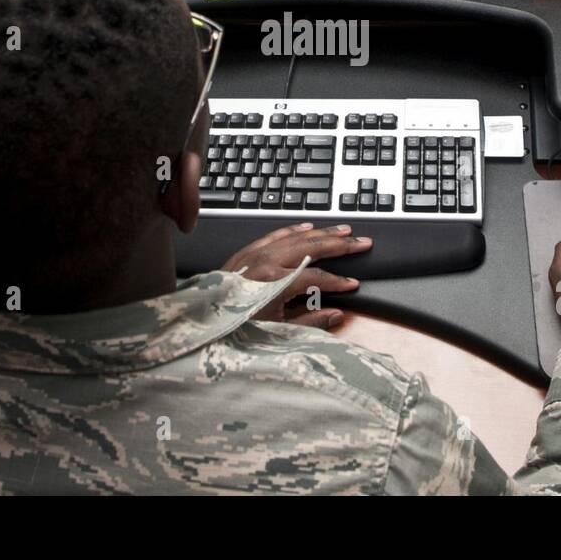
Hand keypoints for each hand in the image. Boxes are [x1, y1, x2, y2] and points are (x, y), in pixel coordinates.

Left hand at [222, 222, 369, 327]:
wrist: (199, 325)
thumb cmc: (236, 330)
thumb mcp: (276, 332)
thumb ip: (310, 322)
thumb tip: (336, 314)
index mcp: (275, 282)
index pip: (317, 277)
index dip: (338, 282)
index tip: (354, 284)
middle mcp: (266, 262)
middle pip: (311, 247)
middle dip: (340, 244)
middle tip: (361, 241)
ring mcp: (254, 254)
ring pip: (295, 236)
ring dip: (321, 232)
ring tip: (343, 229)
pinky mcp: (244, 253)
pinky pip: (273, 234)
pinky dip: (292, 229)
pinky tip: (307, 227)